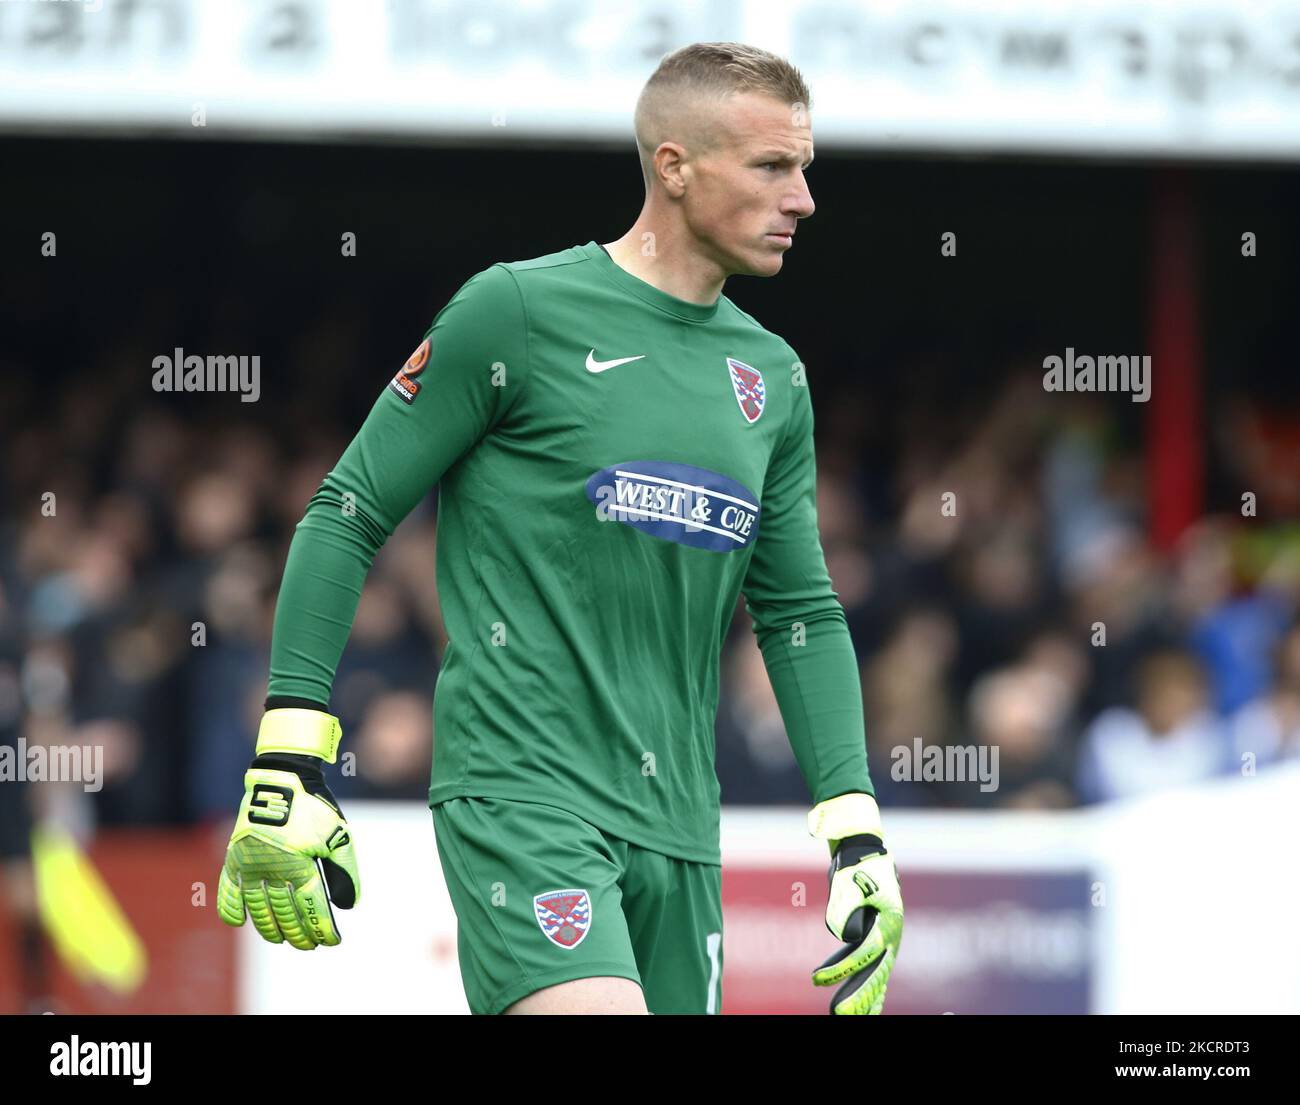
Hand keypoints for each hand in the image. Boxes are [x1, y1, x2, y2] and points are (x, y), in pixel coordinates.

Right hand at [216, 709, 358, 948]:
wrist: (283, 780)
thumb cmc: (315, 809)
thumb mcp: (338, 837)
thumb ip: (344, 872)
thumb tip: (348, 905)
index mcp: (300, 866)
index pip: (312, 908)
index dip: (322, 928)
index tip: (331, 941)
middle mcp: (273, 871)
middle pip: (286, 913)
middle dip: (299, 933)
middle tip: (308, 945)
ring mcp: (250, 866)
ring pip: (259, 909)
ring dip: (270, 928)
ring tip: (280, 940)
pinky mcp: (234, 859)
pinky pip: (228, 892)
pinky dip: (232, 909)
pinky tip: (240, 923)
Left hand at [807, 793, 903, 1014]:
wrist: (865, 853)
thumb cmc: (858, 864)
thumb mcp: (851, 879)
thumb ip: (845, 904)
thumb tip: (839, 932)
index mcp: (890, 921)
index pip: (865, 951)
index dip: (842, 968)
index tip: (818, 979)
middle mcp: (891, 936)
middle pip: (876, 973)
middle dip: (858, 996)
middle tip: (838, 1013)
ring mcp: (886, 941)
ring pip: (877, 978)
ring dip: (864, 999)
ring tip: (846, 1017)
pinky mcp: (876, 941)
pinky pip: (873, 971)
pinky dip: (868, 990)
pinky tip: (860, 1008)